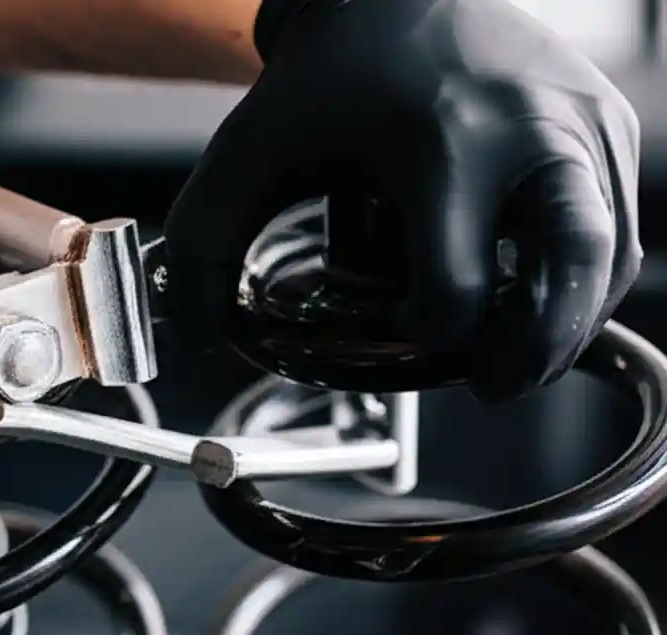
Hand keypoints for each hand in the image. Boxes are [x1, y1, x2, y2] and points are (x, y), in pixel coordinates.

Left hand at [164, 0, 640, 400]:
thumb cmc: (329, 75)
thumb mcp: (247, 153)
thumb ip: (202, 247)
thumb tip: (189, 334)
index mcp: (441, 143)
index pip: (458, 287)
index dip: (429, 334)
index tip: (403, 325)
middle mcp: (530, 132)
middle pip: (574, 269)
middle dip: (534, 349)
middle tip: (491, 383)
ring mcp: (582, 124)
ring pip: (609, 258)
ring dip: (567, 322)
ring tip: (511, 348)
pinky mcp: (606, 123)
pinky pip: (620, 225)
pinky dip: (587, 278)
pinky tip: (537, 294)